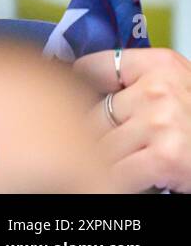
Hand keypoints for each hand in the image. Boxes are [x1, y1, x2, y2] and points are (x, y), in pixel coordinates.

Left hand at [74, 47, 190, 192]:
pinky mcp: (166, 156)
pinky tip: (131, 177)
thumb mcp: (175, 88)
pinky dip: (117, 180)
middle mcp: (160, 88)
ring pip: (99, 145)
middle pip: (93, 112)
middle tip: (113, 143)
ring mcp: (162, 122)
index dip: (78, 90)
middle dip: (97, 134)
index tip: (70, 102)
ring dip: (108, 159)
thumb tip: (73, 79)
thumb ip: (134, 82)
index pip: (92, 68)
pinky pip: (115, 172)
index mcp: (161, 64)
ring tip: (129, 159)